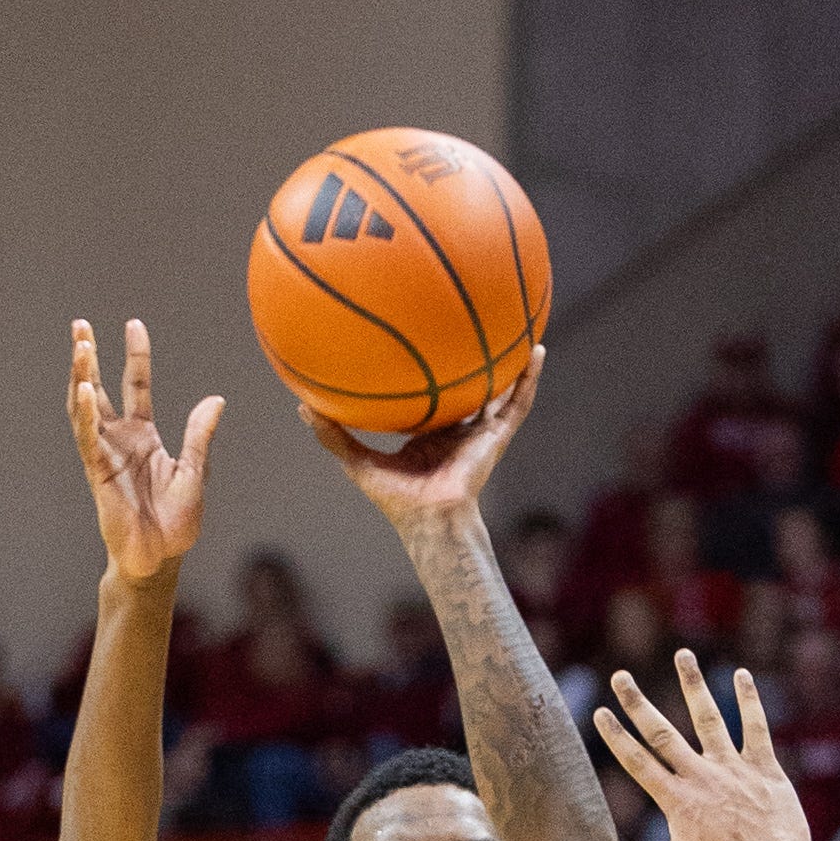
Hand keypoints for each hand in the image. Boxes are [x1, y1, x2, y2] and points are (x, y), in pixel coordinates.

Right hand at [69, 319, 222, 584]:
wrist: (160, 558)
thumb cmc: (177, 523)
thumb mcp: (195, 472)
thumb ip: (200, 436)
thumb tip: (216, 399)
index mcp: (144, 436)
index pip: (135, 385)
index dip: (135, 355)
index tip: (133, 324)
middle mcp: (120, 440)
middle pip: (99, 388)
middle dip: (89, 357)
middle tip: (80, 325)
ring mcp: (105, 454)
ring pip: (85, 407)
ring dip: (80, 376)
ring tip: (79, 344)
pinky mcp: (97, 472)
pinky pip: (87, 437)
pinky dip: (85, 413)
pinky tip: (84, 389)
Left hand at [298, 347, 543, 531]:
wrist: (430, 519)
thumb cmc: (397, 499)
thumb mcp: (359, 462)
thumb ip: (334, 435)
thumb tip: (302, 406)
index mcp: (431, 433)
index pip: (436, 396)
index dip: (434, 371)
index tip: (427, 339)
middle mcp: (459, 429)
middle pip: (470, 387)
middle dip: (475, 360)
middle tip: (473, 321)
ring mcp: (481, 432)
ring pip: (501, 390)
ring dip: (512, 362)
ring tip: (522, 326)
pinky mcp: (496, 437)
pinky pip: (518, 404)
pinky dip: (529, 379)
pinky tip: (537, 351)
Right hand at [578, 655, 816, 840]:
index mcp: (677, 802)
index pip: (638, 762)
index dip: (617, 736)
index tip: (601, 711)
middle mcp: (702, 778)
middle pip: (663, 734)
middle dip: (639, 703)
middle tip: (621, 676)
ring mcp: (734, 771)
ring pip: (709, 719)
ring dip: (693, 685)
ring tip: (683, 655)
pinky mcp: (765, 771)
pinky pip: (755, 728)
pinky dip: (748, 701)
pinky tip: (741, 675)